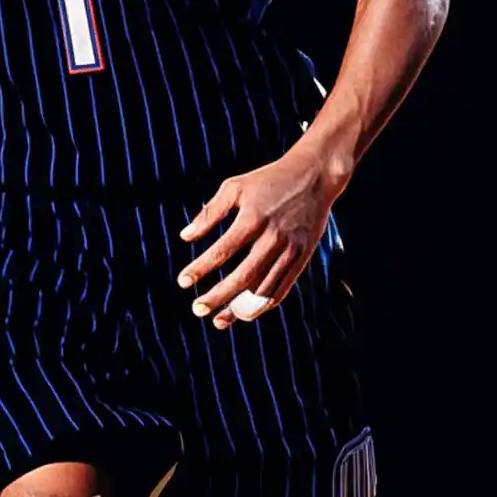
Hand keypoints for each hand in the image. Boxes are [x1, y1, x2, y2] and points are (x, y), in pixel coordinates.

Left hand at [177, 147, 346, 328]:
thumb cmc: (268, 180)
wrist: (314, 176)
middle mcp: (273, 238)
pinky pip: (282, 288)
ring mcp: (290, 250)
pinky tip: (245, 312)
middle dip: (218, 296)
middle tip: (197, 309)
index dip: (200, 269)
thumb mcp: (234, 187)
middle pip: (242, 276)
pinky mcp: (302, 257)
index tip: (183, 281)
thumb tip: (185, 237)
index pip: (221, 251)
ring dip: (240, 308)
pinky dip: (263, 304)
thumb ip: (209, 213)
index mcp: (253, 218)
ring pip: (263, 288)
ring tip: (218, 320)